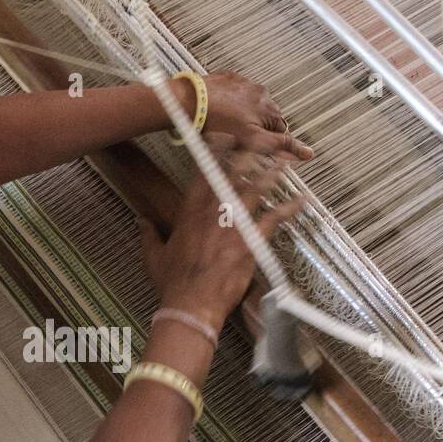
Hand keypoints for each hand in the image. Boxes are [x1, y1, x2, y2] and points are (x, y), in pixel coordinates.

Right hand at [139, 142, 304, 329]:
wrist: (192, 304)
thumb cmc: (174, 283)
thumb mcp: (154, 256)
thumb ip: (149, 234)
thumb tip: (141, 221)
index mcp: (190, 213)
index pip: (203, 174)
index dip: (214, 152)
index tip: (223, 137)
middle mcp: (213, 213)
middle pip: (232, 174)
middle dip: (246, 154)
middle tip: (260, 139)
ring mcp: (234, 225)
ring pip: (256, 191)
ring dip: (271, 174)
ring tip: (283, 161)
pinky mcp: (251, 241)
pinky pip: (274, 219)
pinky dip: (289, 209)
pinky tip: (302, 200)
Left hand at [182, 71, 313, 159]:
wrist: (192, 101)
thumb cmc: (219, 121)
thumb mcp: (253, 140)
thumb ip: (279, 145)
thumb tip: (305, 152)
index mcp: (269, 108)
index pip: (281, 131)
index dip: (269, 142)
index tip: (259, 146)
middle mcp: (261, 93)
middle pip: (265, 117)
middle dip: (256, 128)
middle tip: (239, 137)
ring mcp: (245, 84)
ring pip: (251, 104)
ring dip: (244, 114)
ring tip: (226, 124)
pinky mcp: (229, 78)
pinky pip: (235, 92)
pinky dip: (231, 101)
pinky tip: (220, 110)